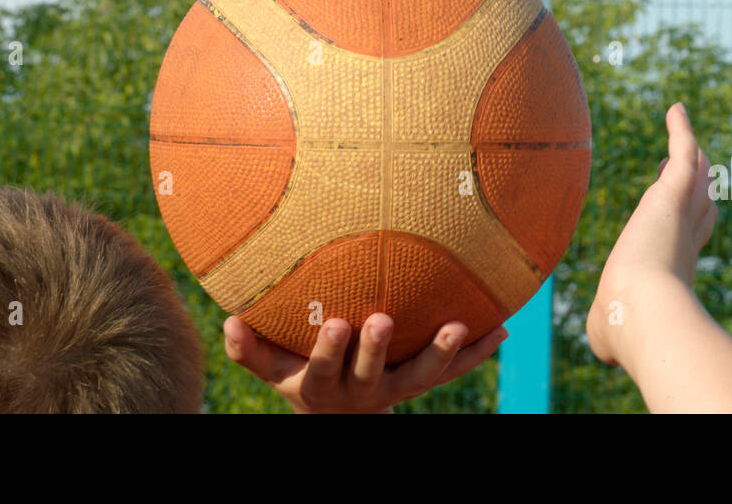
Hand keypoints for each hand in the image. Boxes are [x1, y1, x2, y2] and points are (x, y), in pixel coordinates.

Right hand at [224, 313, 506, 412]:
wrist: (339, 413)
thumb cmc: (300, 372)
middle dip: (376, 348)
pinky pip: (453, 370)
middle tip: (382, 318)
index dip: (329, 349)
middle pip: (373, 375)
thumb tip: (229, 320)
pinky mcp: (422, 382)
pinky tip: (501, 328)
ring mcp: (396, 389)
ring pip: (422, 377)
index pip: (324, 369)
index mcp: (324, 385)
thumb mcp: (272, 367)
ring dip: (441, 353)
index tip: (335, 320)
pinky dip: (477, 352)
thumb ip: (249, 349)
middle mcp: (363, 391)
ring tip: (459, 327)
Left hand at [586, 102, 716, 366]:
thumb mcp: (611, 332)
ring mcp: (682, 212)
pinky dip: (680, 130)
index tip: (685, 211)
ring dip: (690, 155)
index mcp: (673, 267)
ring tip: (684, 133)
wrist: (638, 310)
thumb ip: (607, 332)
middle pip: (697, 201)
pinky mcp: (674, 191)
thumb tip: (602, 343)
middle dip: (697, 184)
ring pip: (693, 175)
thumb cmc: (623, 328)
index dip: (689, 222)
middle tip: (694, 165)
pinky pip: (682, 151)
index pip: (687, 237)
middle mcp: (684, 237)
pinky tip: (675, 109)